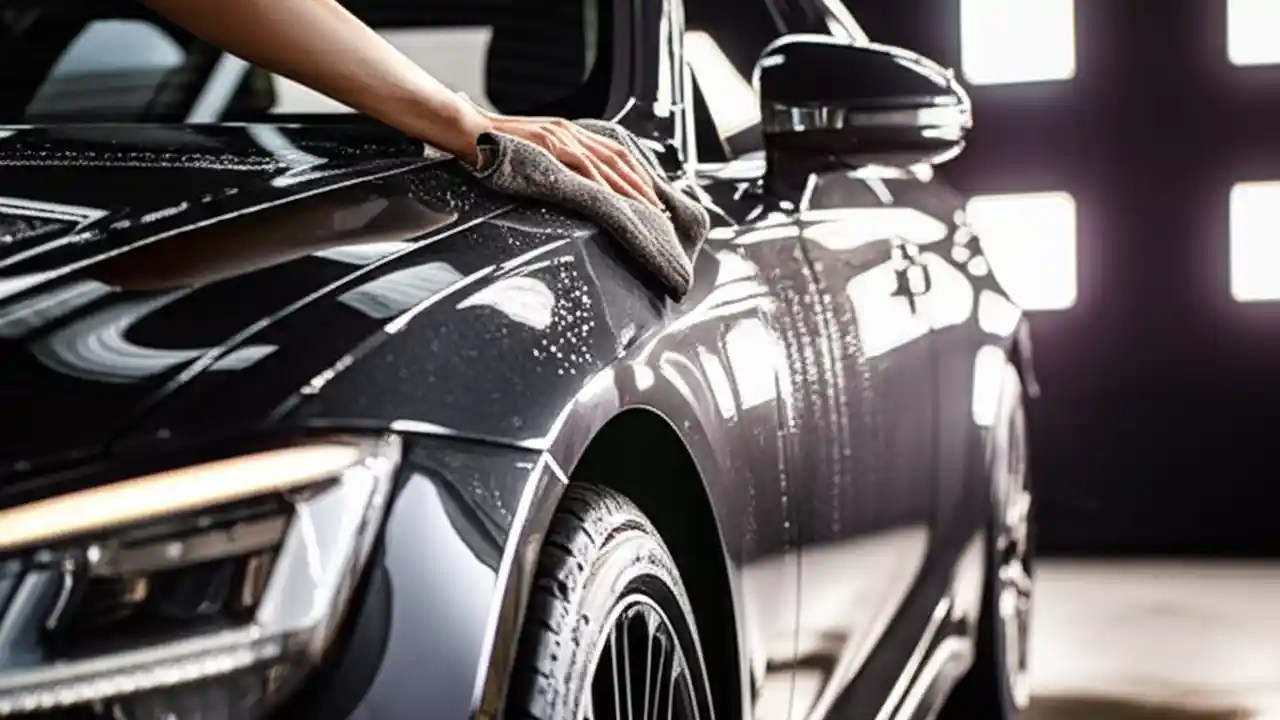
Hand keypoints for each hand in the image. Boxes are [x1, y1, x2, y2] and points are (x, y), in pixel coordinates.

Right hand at [486, 115, 662, 208]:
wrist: (468, 132)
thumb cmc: (496, 146)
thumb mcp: (534, 153)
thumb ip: (555, 164)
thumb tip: (571, 187)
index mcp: (569, 132)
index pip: (614, 153)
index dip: (636, 174)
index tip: (650, 195)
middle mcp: (570, 132)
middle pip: (618, 159)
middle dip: (641, 185)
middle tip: (657, 208)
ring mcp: (561, 138)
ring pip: (606, 165)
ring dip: (628, 188)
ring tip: (644, 209)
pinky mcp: (549, 146)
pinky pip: (582, 167)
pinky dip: (601, 184)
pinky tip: (613, 199)